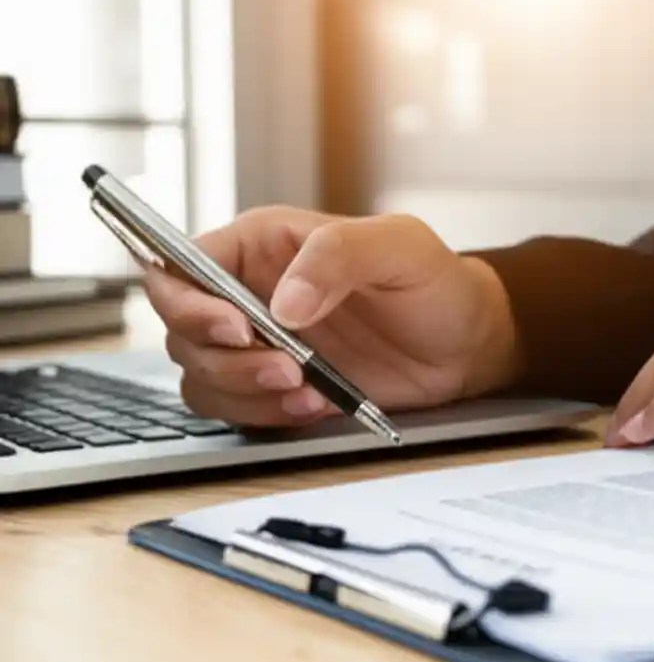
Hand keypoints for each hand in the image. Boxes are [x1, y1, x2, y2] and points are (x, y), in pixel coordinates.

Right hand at [144, 207, 520, 425]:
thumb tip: (284, 303)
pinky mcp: (278, 386)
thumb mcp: (398, 248)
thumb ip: (337, 257)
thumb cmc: (434, 282)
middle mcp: (248, 293)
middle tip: (288, 370)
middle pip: (182, 332)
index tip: (234, 328)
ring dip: (246, 392)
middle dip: (227, 359)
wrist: (465, 344)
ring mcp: (260, 344)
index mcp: (260, 245)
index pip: (179, 266)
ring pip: (201, 377)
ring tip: (308, 391)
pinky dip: (267, 415)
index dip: (187, 301)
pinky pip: (237, 409)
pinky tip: (316, 406)